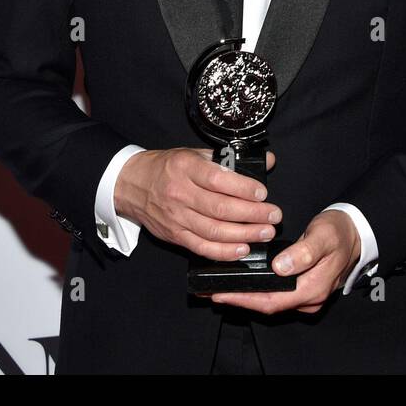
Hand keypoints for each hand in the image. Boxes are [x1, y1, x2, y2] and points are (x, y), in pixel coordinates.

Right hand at [114, 147, 280, 261]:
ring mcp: (176, 217)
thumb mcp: (194, 154)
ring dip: (244, 234)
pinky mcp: (174, 236)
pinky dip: (224, 252)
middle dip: (252, 214)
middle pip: (221, 208)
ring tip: (265, 233)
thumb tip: (267, 161)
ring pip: (214, 231)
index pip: (218, 179)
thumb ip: (230, 159)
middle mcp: (180, 193)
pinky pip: (202, 247)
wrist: (131, 184)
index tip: (263, 193)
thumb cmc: (167, 167)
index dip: (243, 188)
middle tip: (274, 216)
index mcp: (185, 167)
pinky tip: (243, 249)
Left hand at [197, 209, 362, 314]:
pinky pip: (276, 296)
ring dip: (246, 297)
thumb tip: (281, 267)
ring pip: (271, 303)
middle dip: (238, 300)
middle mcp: (309, 298)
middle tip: (211, 293)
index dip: (244, 299)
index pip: (271, 301)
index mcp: (313, 288)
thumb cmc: (339, 232)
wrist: (356, 233)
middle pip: (267, 306)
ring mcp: (306, 297)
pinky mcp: (302, 290)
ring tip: (220, 289)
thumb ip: (304, 252)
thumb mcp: (323, 236)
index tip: (221, 293)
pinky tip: (242, 284)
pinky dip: (257, 292)